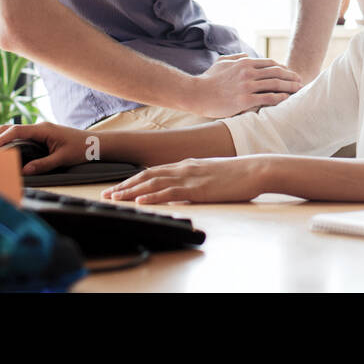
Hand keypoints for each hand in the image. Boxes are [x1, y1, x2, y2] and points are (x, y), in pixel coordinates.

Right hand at [0, 121, 94, 174]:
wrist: (95, 143)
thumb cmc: (82, 149)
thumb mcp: (63, 158)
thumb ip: (44, 164)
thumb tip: (24, 171)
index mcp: (42, 129)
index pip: (15, 132)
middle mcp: (37, 127)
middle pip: (6, 130)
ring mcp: (36, 131)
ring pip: (8, 132)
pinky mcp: (37, 136)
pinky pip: (14, 137)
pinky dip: (1, 142)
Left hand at [101, 156, 266, 203]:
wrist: (256, 169)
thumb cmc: (238, 173)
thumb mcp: (212, 173)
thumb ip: (196, 178)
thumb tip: (185, 188)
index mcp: (188, 164)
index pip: (154, 170)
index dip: (134, 178)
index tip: (119, 185)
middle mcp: (184, 168)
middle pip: (148, 175)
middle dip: (125, 184)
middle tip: (107, 193)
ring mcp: (190, 177)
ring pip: (153, 182)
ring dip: (132, 191)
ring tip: (115, 197)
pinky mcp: (197, 188)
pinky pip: (170, 192)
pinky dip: (153, 196)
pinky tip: (140, 200)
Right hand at [184, 53, 303, 116]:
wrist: (196, 94)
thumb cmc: (207, 79)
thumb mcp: (221, 62)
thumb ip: (236, 57)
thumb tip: (246, 55)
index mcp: (244, 63)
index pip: (269, 64)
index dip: (283, 68)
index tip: (290, 73)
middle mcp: (247, 72)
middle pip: (276, 72)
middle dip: (291, 76)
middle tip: (300, 81)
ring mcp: (246, 86)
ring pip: (275, 84)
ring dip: (289, 87)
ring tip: (298, 90)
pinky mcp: (244, 100)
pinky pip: (267, 98)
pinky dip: (279, 98)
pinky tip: (286, 99)